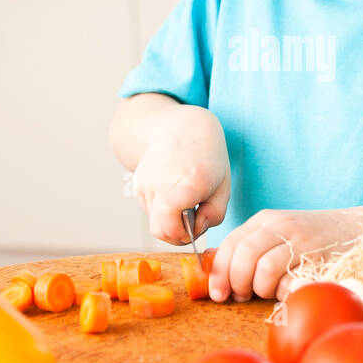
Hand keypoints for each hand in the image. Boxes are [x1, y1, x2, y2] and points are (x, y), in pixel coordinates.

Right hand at [133, 105, 230, 245]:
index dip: (182, 235)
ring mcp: (147, 182)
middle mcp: (163, 181)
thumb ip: (214, 215)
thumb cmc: (209, 159)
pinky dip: (162, 210)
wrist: (182, 127)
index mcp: (192, 181)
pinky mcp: (138, 183)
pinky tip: (173, 193)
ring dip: (171, 221)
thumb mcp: (224, 187)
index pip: (170, 223)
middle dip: (177, 234)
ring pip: (154, 223)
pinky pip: (150, 211)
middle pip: (160, 231)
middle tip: (192, 220)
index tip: (196, 226)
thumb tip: (193, 231)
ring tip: (185, 202)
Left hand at [207, 208, 362, 302]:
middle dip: (238, 283)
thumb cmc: (310, 239)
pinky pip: (291, 281)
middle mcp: (281, 226)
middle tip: (243, 296)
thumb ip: (247, 246)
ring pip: (265, 269)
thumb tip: (208, 263)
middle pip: (244, 256)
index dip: (219, 272)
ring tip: (268, 292)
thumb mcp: (276, 235)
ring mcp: (302, 240)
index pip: (231, 243)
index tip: (217, 294)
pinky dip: (284, 293)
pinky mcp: (319, 258)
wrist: (357, 230)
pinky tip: (288, 290)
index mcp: (265, 220)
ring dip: (261, 289)